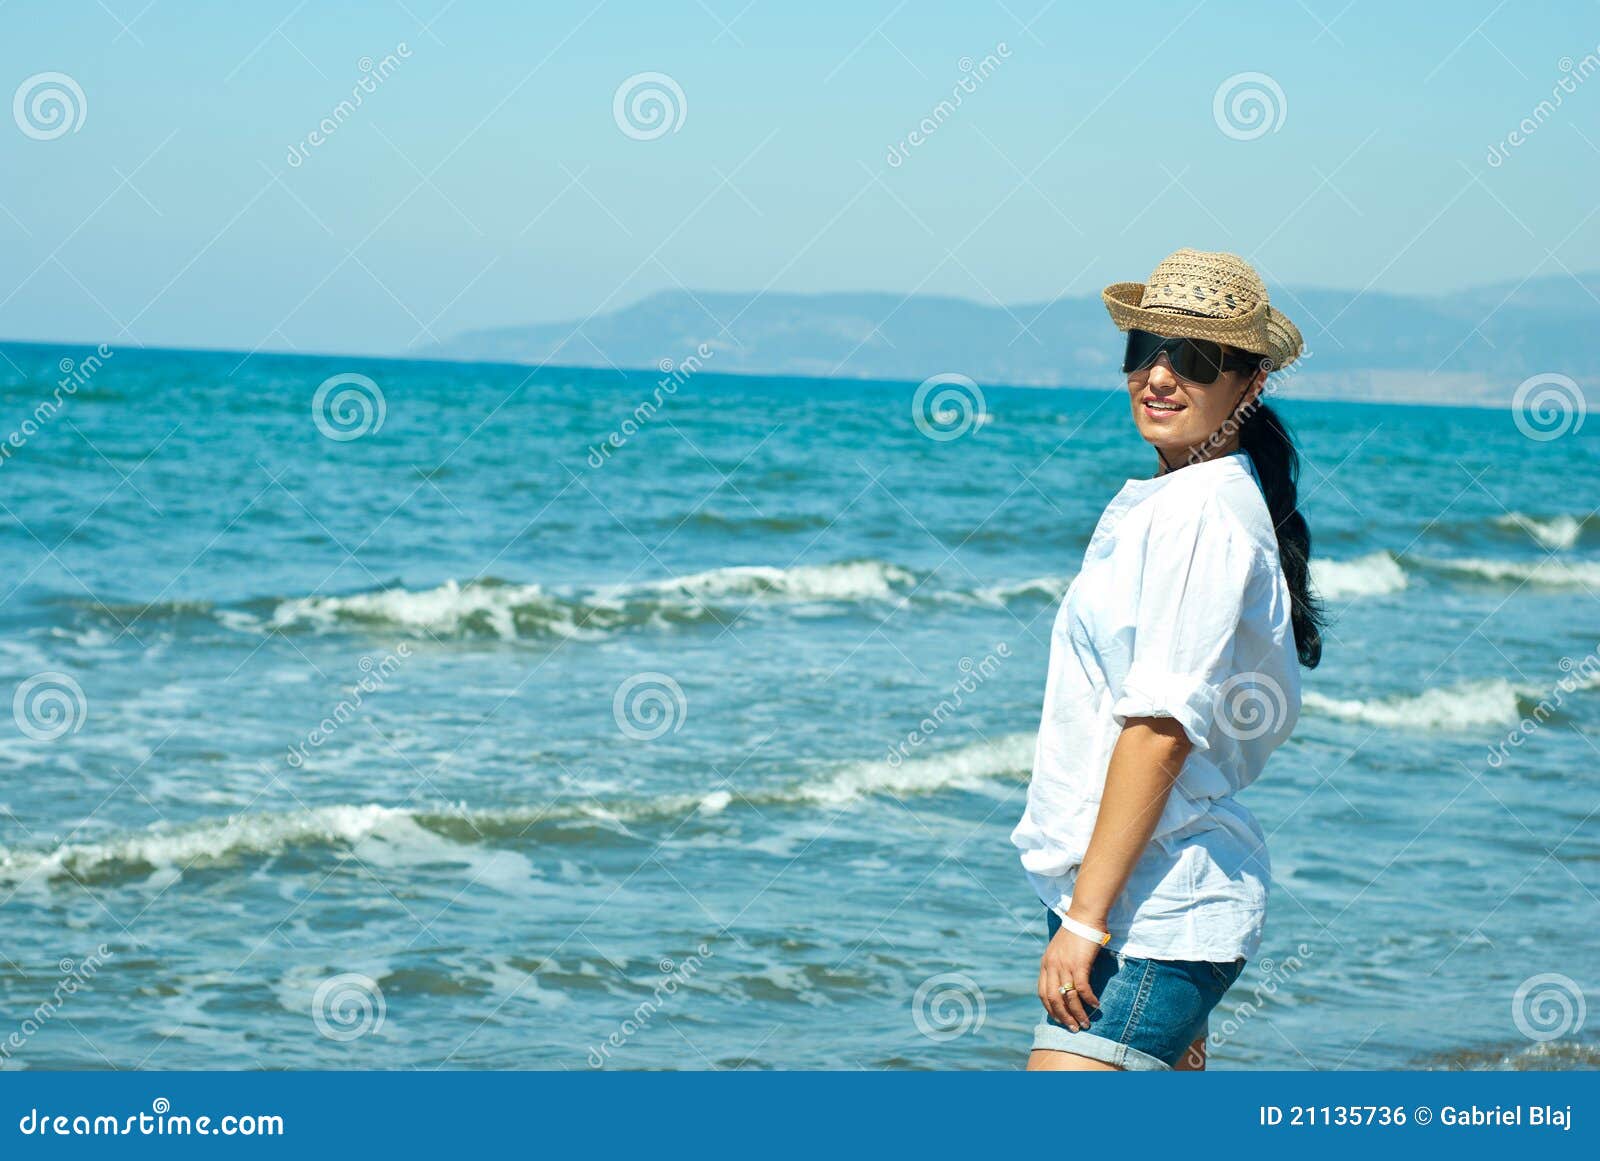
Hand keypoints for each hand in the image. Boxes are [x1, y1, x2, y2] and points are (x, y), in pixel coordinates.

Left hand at [1037, 916, 1104, 1030]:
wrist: (1084, 916)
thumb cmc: (1076, 933)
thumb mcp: (1061, 950)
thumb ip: (1060, 966)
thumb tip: (1068, 984)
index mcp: (1046, 964)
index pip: (1043, 993)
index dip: (1050, 1009)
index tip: (1059, 1019)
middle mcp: (1052, 966)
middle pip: (1053, 999)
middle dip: (1063, 1017)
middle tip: (1073, 1028)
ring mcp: (1064, 965)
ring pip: (1068, 997)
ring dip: (1077, 1013)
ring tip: (1086, 1023)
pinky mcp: (1079, 964)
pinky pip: (1082, 988)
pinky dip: (1088, 1000)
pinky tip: (1095, 1005)